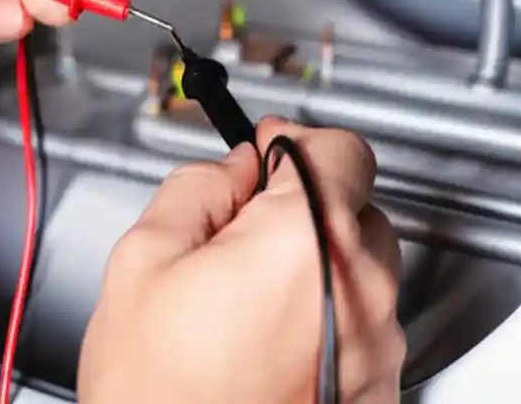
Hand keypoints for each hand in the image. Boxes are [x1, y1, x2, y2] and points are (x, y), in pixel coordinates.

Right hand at [79, 118, 404, 403]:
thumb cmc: (157, 393)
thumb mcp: (141, 262)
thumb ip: (194, 190)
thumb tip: (229, 170)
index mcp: (303, 240)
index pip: (341, 148)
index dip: (296, 141)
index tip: (270, 152)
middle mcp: (360, 290)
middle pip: (355, 206)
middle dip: (303, 206)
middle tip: (242, 229)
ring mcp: (378, 346)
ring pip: (363, 268)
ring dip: (318, 264)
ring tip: (248, 297)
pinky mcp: (379, 389)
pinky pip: (365, 325)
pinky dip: (328, 317)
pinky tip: (269, 339)